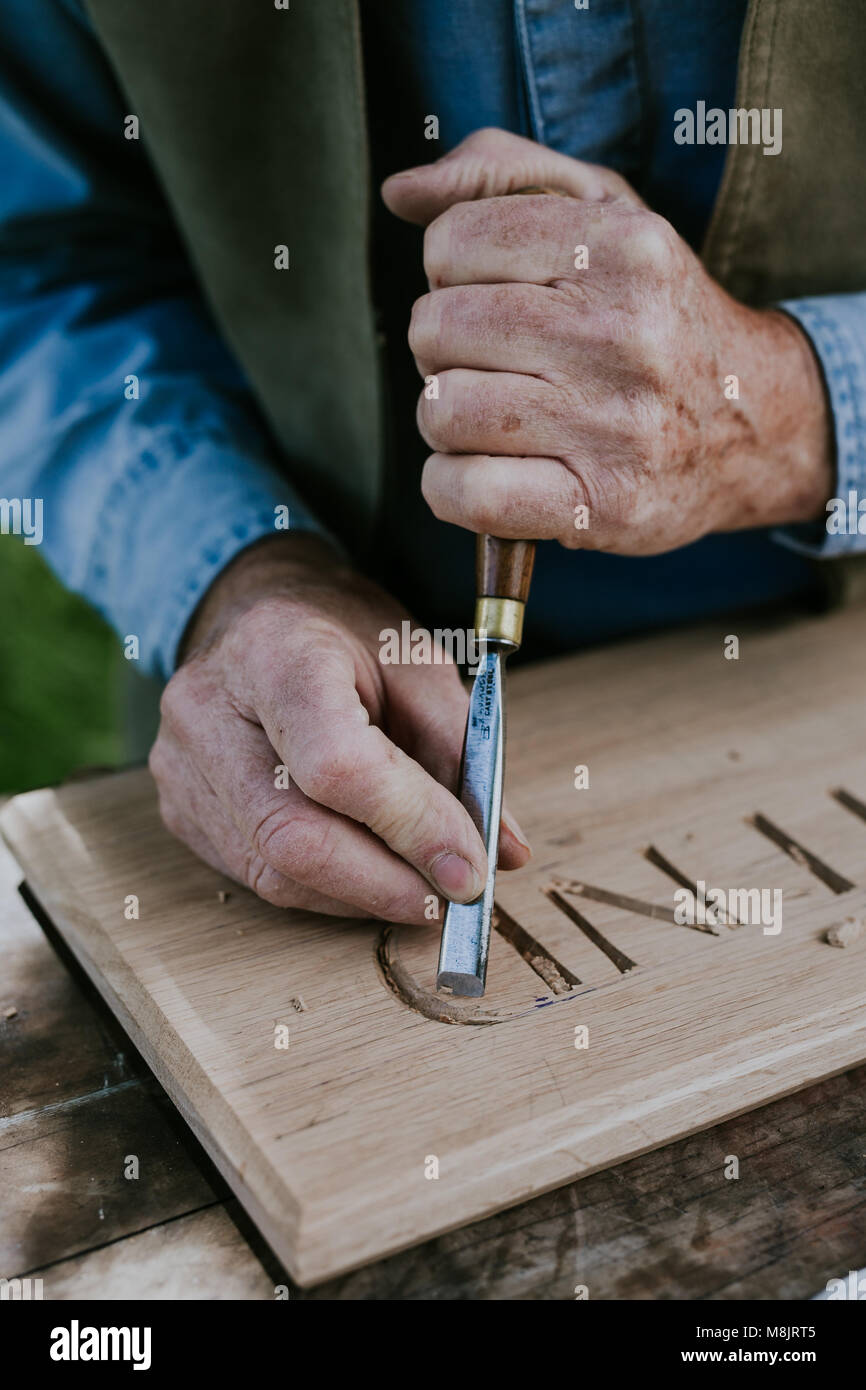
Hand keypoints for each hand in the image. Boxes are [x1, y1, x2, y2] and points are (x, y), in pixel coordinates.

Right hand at [149, 534, 529, 923]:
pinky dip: (327, 889)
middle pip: (295, 836)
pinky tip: (370, 870)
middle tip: (454, 898)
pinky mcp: (179, 809)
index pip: (336, 766)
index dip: (410, 827)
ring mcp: (182, 766)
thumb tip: (501, 852)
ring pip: (276, 873)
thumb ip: (463, 753)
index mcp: (274, 653)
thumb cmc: (343, 636)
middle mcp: (208, 712)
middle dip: (388, 884)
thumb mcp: (419, 664)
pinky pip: (258, 877)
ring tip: (422, 885)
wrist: (259, 619)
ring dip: (363, 896)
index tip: (471, 868)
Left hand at [383, 128, 832, 553]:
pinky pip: (465, 492)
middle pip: (435, 329)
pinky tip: (486, 472)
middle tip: (492, 365)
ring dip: (448, 420)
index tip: (493, 297)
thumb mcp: (605, 211)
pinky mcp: (602, 506)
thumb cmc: (656, 315)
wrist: (759, 423)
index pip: (452, 241)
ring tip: (496, 418)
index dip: (451, 274)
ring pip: (442, 411)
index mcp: (623, 247)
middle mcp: (621, 333)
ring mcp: (615, 426)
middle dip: (443, 350)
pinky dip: (450, 487)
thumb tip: (401, 191)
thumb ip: (504, 173)